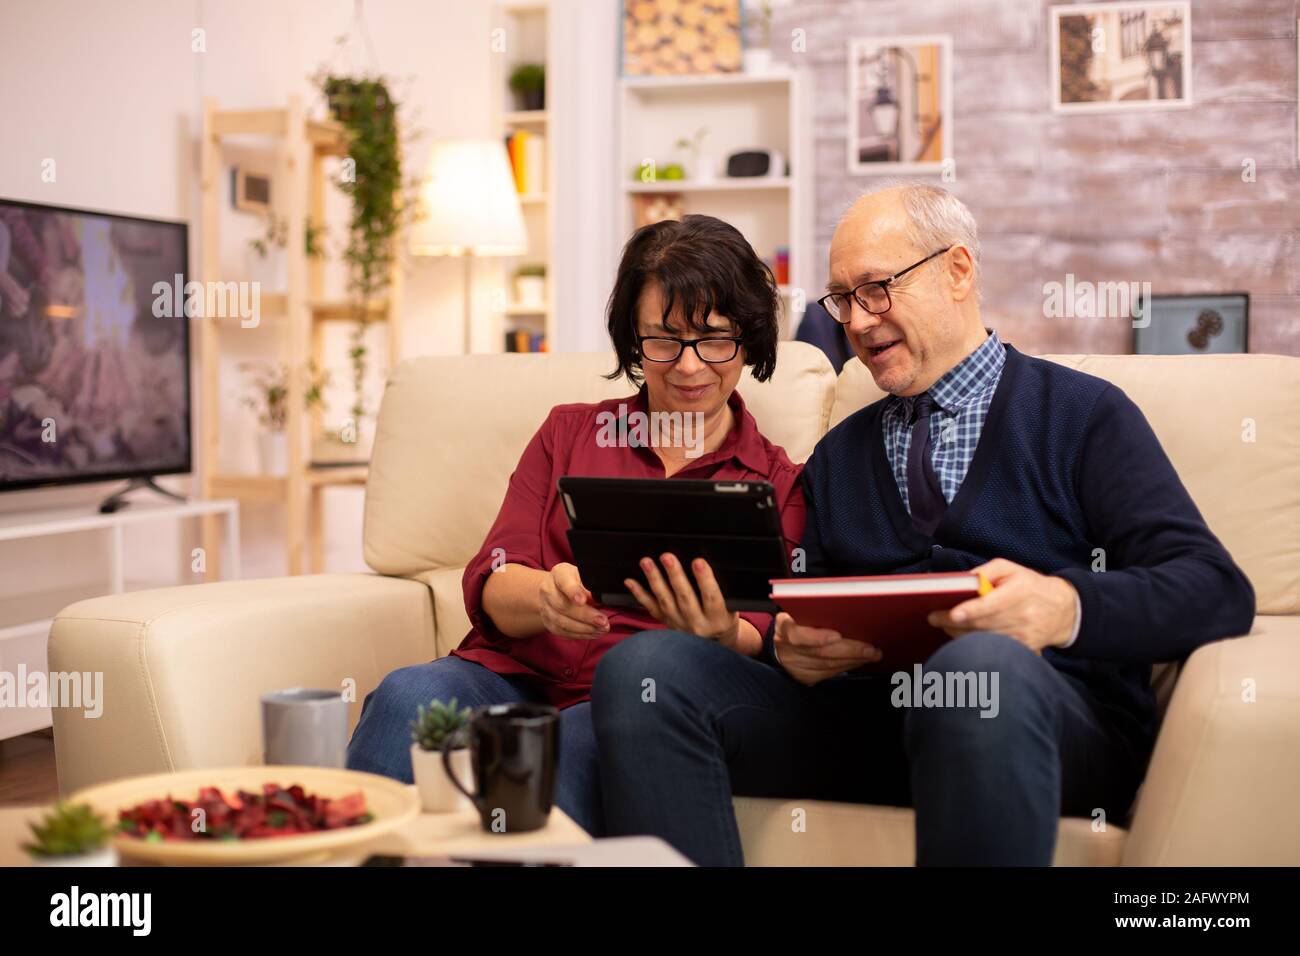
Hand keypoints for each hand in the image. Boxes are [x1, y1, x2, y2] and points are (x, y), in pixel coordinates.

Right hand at [538, 562, 609, 639]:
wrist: (556, 590)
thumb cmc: (575, 581)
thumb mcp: (584, 577)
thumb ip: (590, 586)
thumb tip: (600, 597)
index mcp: (559, 574)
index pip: (564, 582)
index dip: (573, 592)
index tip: (583, 600)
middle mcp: (548, 590)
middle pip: (563, 606)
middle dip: (585, 616)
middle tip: (602, 621)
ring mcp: (545, 607)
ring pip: (562, 622)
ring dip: (584, 628)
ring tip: (601, 629)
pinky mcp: (548, 622)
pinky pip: (563, 632)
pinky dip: (580, 634)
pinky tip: (593, 633)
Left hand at [624, 554, 742, 649]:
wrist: (713, 644)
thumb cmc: (723, 618)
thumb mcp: (731, 608)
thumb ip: (720, 592)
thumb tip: (705, 564)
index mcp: (718, 618)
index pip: (712, 597)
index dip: (705, 579)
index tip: (698, 561)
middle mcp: (697, 624)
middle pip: (684, 598)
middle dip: (675, 576)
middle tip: (667, 557)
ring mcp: (679, 624)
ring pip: (665, 601)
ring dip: (655, 580)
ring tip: (647, 562)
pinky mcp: (666, 623)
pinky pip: (651, 608)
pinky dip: (639, 594)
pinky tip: (630, 581)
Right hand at [772, 612, 879, 685]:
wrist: (776, 646)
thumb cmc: (791, 625)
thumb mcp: (794, 613)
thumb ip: (812, 613)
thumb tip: (841, 610)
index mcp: (784, 629)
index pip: (798, 636)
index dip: (817, 637)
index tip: (837, 635)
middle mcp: (789, 652)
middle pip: (821, 653)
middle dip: (850, 650)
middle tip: (870, 648)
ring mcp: (798, 668)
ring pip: (829, 666)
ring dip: (854, 660)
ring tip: (872, 654)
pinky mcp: (807, 678)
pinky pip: (830, 674)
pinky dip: (847, 666)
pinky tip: (860, 660)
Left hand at [927, 558, 1077, 652]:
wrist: (1063, 609)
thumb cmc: (1030, 585)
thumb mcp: (1010, 568)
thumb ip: (986, 571)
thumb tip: (964, 581)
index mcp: (1019, 592)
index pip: (991, 605)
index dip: (970, 611)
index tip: (951, 614)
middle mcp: (1023, 615)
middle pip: (983, 624)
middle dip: (953, 622)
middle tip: (934, 618)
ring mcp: (1025, 635)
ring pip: (985, 638)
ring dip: (960, 634)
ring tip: (944, 625)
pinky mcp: (1025, 648)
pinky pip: (995, 649)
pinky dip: (975, 643)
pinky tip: (962, 636)